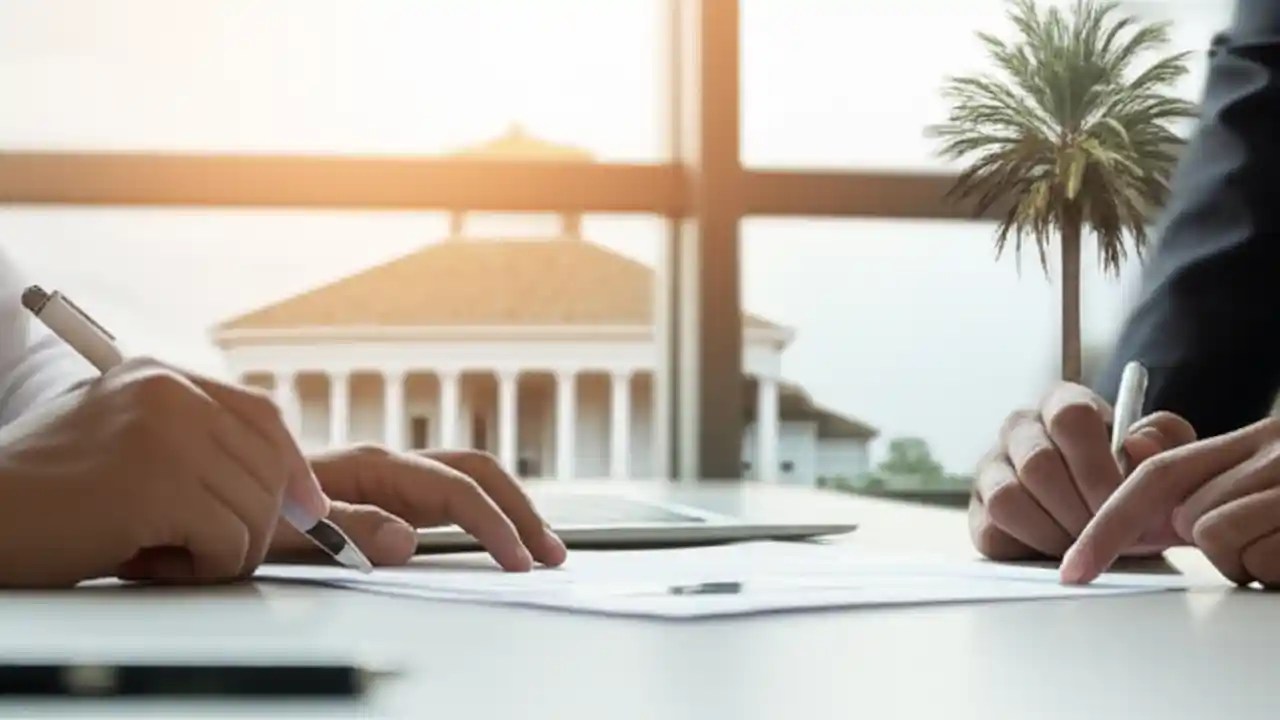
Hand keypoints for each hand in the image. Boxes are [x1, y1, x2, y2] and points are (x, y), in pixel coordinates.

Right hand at [0, 358, 326, 587]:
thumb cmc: (43, 492)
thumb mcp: (121, 438)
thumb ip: (192, 442)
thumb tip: (286, 485)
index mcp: (161, 377)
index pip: (262, 414)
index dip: (291, 466)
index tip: (302, 506)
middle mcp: (170, 395)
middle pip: (269, 467)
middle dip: (252, 521)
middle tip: (198, 548)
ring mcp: (167, 436)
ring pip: (257, 511)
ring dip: (223, 550)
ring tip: (165, 556)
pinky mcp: (159, 487)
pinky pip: (230, 542)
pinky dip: (204, 569)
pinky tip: (151, 564)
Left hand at [268, 447, 566, 571]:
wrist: (215, 486)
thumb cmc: (249, 506)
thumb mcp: (288, 526)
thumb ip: (347, 529)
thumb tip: (408, 539)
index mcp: (374, 467)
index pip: (455, 490)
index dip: (493, 524)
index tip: (518, 561)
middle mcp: (390, 465)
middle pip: (477, 473)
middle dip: (521, 510)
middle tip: (551, 555)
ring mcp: (392, 477)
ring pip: (469, 480)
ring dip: (510, 508)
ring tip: (541, 547)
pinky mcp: (389, 494)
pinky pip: (450, 495)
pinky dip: (485, 512)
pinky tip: (497, 535)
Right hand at [971, 382, 1196, 559]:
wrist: (1109, 519)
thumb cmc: (1133, 481)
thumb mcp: (1163, 454)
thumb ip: (1165, 439)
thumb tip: (1136, 443)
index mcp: (1063, 404)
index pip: (1069, 418)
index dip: (1096, 465)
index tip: (1120, 501)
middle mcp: (1020, 428)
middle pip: (1037, 464)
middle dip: (1079, 510)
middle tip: (1106, 535)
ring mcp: (992, 467)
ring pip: (1007, 498)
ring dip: (1052, 531)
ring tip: (1082, 546)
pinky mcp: (977, 509)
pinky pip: (991, 529)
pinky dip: (1028, 548)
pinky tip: (1056, 551)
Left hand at [1062, 417, 1279, 585]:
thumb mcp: (1242, 489)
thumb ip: (1182, 474)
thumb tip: (1132, 444)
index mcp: (1250, 440)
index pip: (1157, 474)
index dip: (1109, 522)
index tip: (1074, 567)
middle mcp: (1272, 449)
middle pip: (1183, 514)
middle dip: (1203, 542)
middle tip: (1247, 540)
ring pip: (1214, 536)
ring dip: (1238, 560)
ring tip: (1270, 548)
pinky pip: (1258, 561)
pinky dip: (1268, 572)